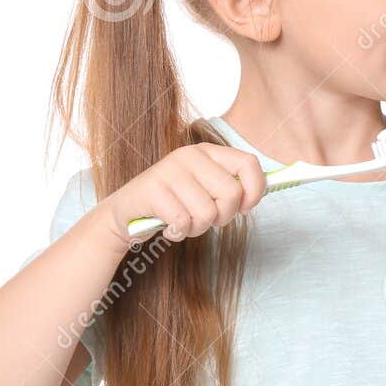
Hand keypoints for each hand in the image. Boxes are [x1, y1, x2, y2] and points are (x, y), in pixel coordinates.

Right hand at [92, 143, 266, 248]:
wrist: (125, 215)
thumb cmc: (174, 205)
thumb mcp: (205, 191)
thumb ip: (231, 189)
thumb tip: (260, 194)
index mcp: (207, 152)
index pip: (248, 163)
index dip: (255, 189)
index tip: (245, 208)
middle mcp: (188, 155)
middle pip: (231, 193)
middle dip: (222, 217)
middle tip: (205, 219)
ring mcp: (168, 170)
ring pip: (207, 213)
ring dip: (197, 228)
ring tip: (183, 222)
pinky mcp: (151, 189)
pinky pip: (183, 222)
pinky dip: (179, 233)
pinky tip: (168, 227)